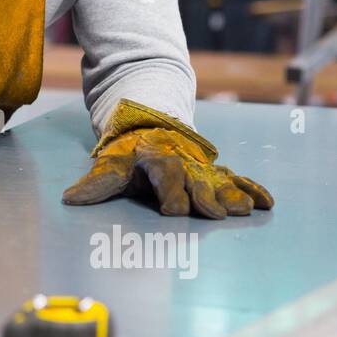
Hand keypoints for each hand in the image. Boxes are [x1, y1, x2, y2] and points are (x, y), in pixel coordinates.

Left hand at [62, 100, 274, 219]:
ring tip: (244, 211)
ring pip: (218, 180)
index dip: (167, 192)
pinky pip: (236, 178)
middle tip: (213, 213)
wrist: (151, 123)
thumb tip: (68, 200)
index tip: (171, 211)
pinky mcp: (214, 170)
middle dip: (204, 196)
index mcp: (155, 158)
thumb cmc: (128, 151)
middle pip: (194, 179)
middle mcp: (181, 161)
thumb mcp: (110, 163)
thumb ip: (95, 184)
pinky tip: (267, 203)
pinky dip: (252, 188)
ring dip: (232, 195)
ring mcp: (200, 165)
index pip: (163, 175)